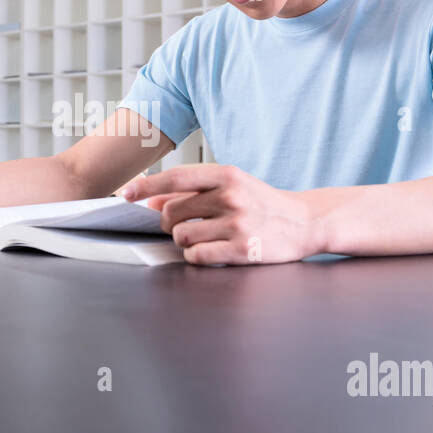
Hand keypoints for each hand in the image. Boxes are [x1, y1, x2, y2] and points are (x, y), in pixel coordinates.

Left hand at [120, 164, 316, 264]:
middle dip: (169, 223)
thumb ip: (193, 192)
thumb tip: (151, 200)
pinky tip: (209, 251)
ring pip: (181, 236)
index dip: (146, 186)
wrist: (305, 222)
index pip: (176, 177)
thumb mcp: (231, 187)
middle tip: (182, 226)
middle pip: (171, 213)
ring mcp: (237, 224)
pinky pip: (197, 256)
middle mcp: (231, 196)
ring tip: (202, 238)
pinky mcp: (242, 249)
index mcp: (226, 175)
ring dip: (183, 241)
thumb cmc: (261, 203)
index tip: (126, 194)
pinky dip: (195, 256)